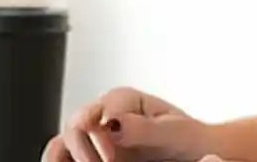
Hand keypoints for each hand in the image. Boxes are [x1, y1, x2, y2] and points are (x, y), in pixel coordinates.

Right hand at [40, 86, 212, 161]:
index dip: (101, 136)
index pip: (100, 109)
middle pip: (75, 125)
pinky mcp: (90, 156)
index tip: (111, 159)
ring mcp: (95, 138)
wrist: (194, 153)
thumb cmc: (187, 139)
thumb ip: (144, 127)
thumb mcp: (173, 132)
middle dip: (84, 150)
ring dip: (69, 158)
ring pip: (62, 143)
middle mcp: (104, 114)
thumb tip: (113, 121)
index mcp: (124, 100)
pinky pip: (64, 158)